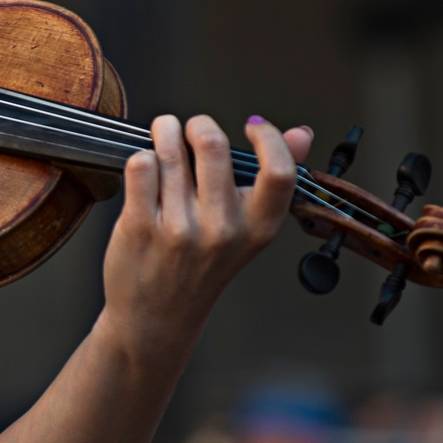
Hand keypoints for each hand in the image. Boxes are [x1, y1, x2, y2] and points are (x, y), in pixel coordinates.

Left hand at [99, 114, 311, 360]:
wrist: (157, 317)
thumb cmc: (203, 268)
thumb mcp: (247, 231)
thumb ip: (273, 179)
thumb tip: (302, 133)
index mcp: (257, 228)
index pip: (279, 171)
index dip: (267, 137)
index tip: (252, 126)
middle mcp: (221, 229)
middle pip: (213, 144)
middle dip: (198, 125)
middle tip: (191, 130)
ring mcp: (179, 228)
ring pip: (170, 149)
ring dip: (165, 132)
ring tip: (165, 137)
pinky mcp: (140, 225)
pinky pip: (141, 165)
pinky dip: (142, 157)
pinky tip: (147, 170)